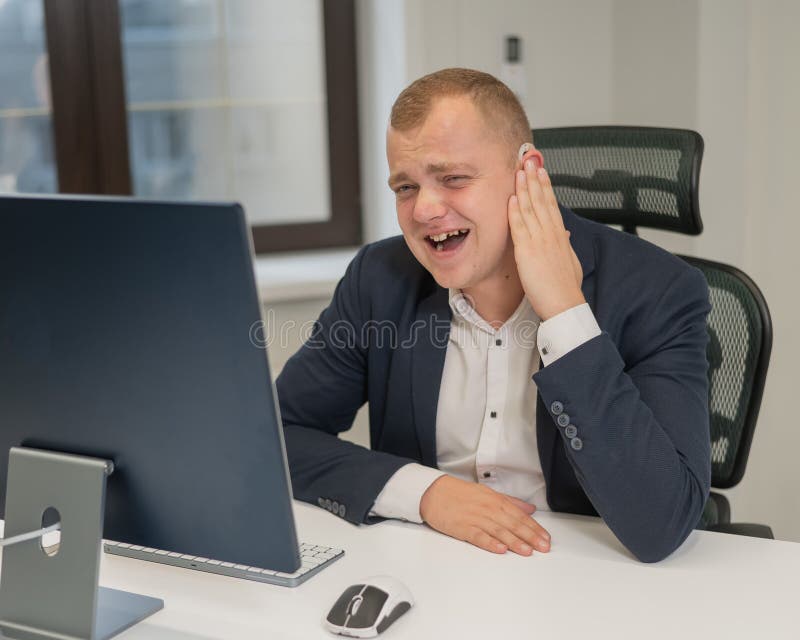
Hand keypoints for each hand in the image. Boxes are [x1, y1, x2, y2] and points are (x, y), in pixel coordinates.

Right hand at [419, 475, 550, 555]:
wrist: (434, 492)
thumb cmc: (460, 493)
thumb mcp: (488, 493)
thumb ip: (510, 502)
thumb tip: (530, 509)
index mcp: (495, 500)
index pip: (519, 515)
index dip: (534, 527)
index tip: (545, 538)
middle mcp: (488, 509)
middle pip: (512, 524)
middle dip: (530, 536)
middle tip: (543, 547)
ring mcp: (475, 519)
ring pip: (499, 532)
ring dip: (514, 542)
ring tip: (527, 551)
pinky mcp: (463, 528)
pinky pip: (479, 537)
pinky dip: (490, 544)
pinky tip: (500, 550)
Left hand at [508, 162, 583, 320]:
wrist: (565, 304)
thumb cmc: (566, 288)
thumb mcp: (570, 262)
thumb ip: (565, 246)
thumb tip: (565, 236)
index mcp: (560, 236)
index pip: (552, 205)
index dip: (545, 186)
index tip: (540, 171)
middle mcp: (551, 234)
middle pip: (542, 200)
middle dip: (535, 179)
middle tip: (528, 160)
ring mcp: (540, 241)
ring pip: (531, 209)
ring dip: (524, 189)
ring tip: (519, 171)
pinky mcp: (528, 252)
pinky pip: (520, 227)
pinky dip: (516, 211)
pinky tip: (513, 198)